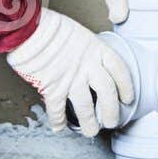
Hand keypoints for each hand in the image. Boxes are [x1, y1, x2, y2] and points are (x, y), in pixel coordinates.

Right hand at [6, 8, 134, 135]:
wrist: (29, 27)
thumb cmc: (50, 26)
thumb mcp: (78, 33)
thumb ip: (86, 51)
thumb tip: (87, 64)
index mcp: (96, 49)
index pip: (119, 70)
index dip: (126, 86)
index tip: (128, 98)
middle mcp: (87, 65)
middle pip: (107, 92)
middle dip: (112, 111)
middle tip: (112, 121)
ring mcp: (70, 78)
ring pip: (85, 106)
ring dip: (90, 122)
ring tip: (91, 131)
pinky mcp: (52, 87)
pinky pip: (57, 109)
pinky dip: (58, 121)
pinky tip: (59, 128)